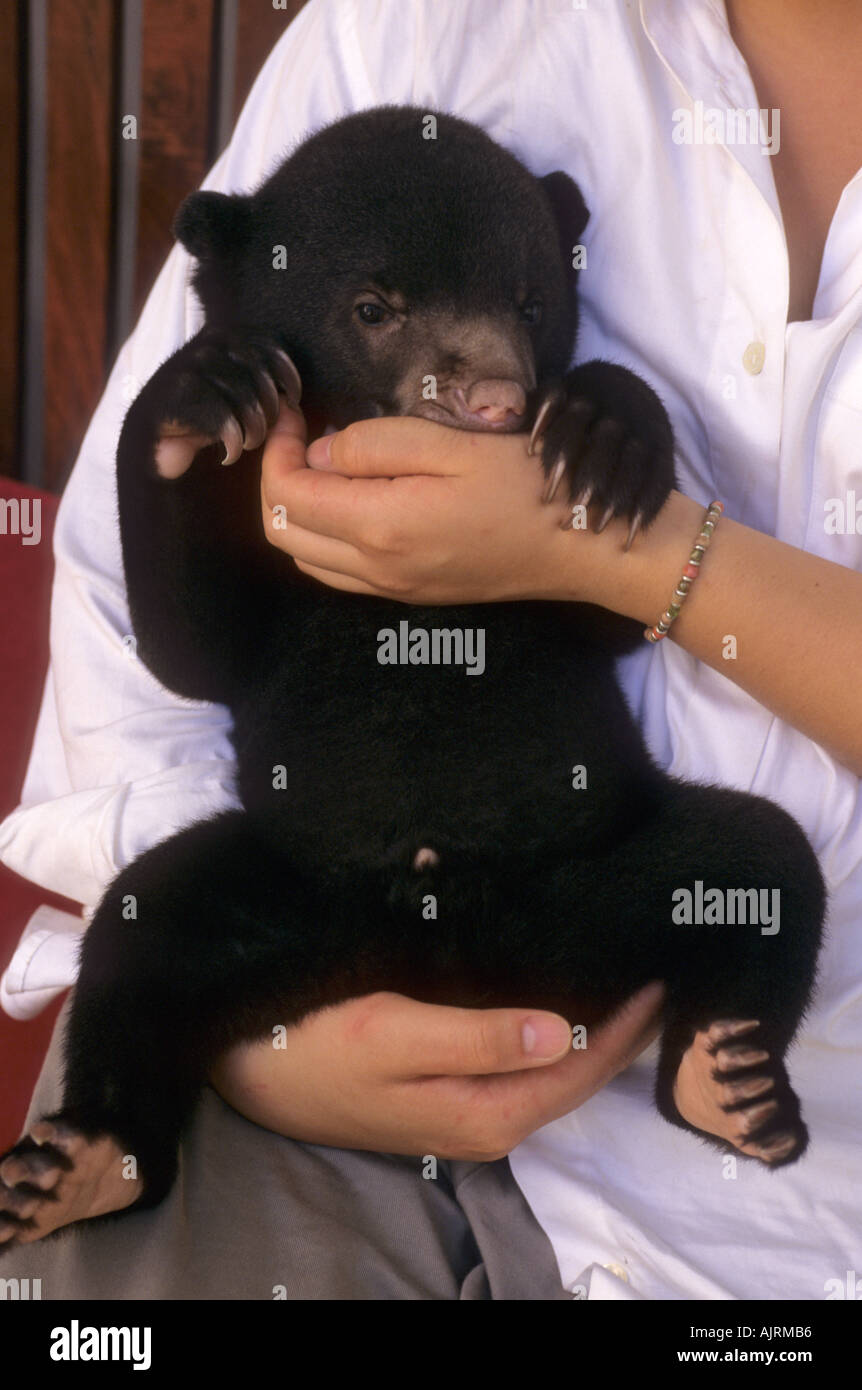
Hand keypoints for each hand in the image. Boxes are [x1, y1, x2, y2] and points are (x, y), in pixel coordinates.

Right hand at [209, 984, 663, 1158]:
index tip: (662, 972)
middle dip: (618, 1028)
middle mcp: (486, 1121)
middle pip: (574, 1075)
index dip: (626, 1026)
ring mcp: (464, 1108)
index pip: (582, 1070)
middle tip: (654, 964)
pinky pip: (518, 1061)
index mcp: (485, 1112)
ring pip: (548, 1068)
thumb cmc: (312, 1043)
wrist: (241, 1063)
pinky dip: (549, 1029)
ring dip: (588, 1027)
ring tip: (620, 971)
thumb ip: (478, 1036)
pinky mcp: (443, 1089)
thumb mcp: (392, 1032)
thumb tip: (566, 1031)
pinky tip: (556, 993)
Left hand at [260, 404, 611, 603]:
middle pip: (283, 532)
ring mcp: (392, 588)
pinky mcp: (410, 593)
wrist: (580, 546)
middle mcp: (376, 568)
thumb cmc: (528, 487)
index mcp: (381, 527)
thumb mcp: (453, 445)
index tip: (292, 411)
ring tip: (324, 463)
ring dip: (298, 510)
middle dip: (276, 478)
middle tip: (298, 433)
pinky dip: (324, 536)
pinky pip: (339, 572)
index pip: (287, 494)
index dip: (276, 448)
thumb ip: (377, 444)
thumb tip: (322, 451)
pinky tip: (353, 499)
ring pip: (306, 557)